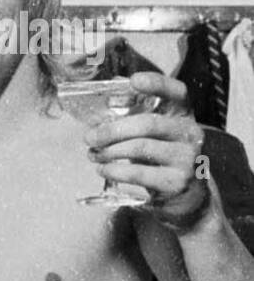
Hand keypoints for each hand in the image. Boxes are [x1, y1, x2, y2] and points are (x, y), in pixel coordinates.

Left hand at [83, 71, 209, 230]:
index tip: (133, 81)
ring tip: (93, 155)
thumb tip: (98, 110)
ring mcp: (187, 159)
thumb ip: (133, 121)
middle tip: (89, 137)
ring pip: (140, 148)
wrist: (188, 199)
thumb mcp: (154, 137)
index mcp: (184, 116)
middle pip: (148, 123)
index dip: (157, 84)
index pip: (177, 93)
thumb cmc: (161, 160)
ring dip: (108, 151)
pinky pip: (138, 173)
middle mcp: (190, 134)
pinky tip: (103, 169)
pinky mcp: (177, 182)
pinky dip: (114, 170)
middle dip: (111, 130)